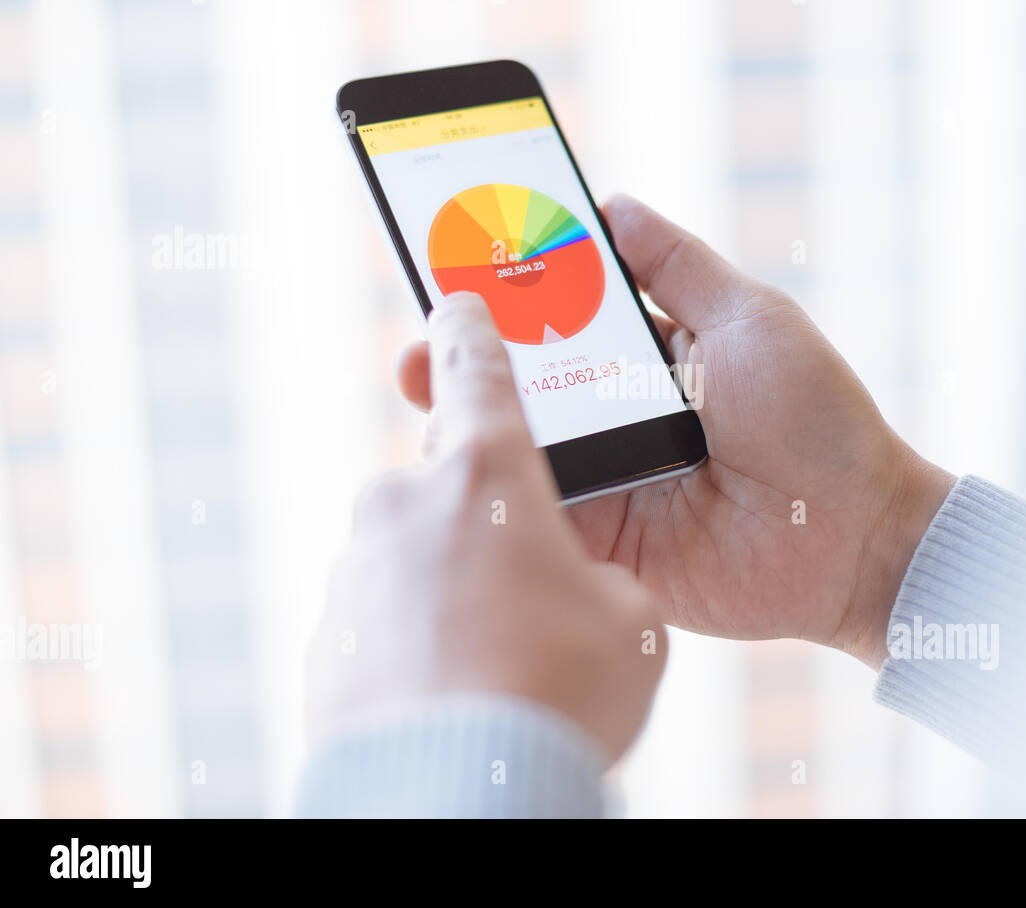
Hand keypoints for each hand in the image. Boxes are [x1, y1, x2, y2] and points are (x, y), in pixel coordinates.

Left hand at [309, 292, 666, 760]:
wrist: (456, 793)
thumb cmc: (558, 689)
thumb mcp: (630, 620)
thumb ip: (602, 575)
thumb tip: (570, 584)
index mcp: (486, 473)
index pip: (476, 368)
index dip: (473, 328)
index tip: (457, 299)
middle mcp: (407, 502)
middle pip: (451, 486)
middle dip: (491, 526)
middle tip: (536, 593)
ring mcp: (356, 569)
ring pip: (417, 559)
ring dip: (455, 591)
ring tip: (503, 664)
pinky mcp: (328, 636)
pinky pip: (384, 620)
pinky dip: (419, 642)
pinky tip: (458, 694)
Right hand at [395, 196, 953, 669]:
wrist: (856, 536)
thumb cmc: (817, 418)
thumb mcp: (749, 318)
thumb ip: (678, 263)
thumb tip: (612, 201)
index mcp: (647, 358)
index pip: (559, 315)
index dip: (508, 289)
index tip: (457, 256)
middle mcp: (615, 417)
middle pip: (522, 381)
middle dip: (465, 354)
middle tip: (427, 335)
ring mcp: (605, 480)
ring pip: (515, 444)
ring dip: (467, 416)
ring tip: (430, 384)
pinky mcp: (603, 540)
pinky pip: (536, 511)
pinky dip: (499, 487)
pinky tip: (464, 461)